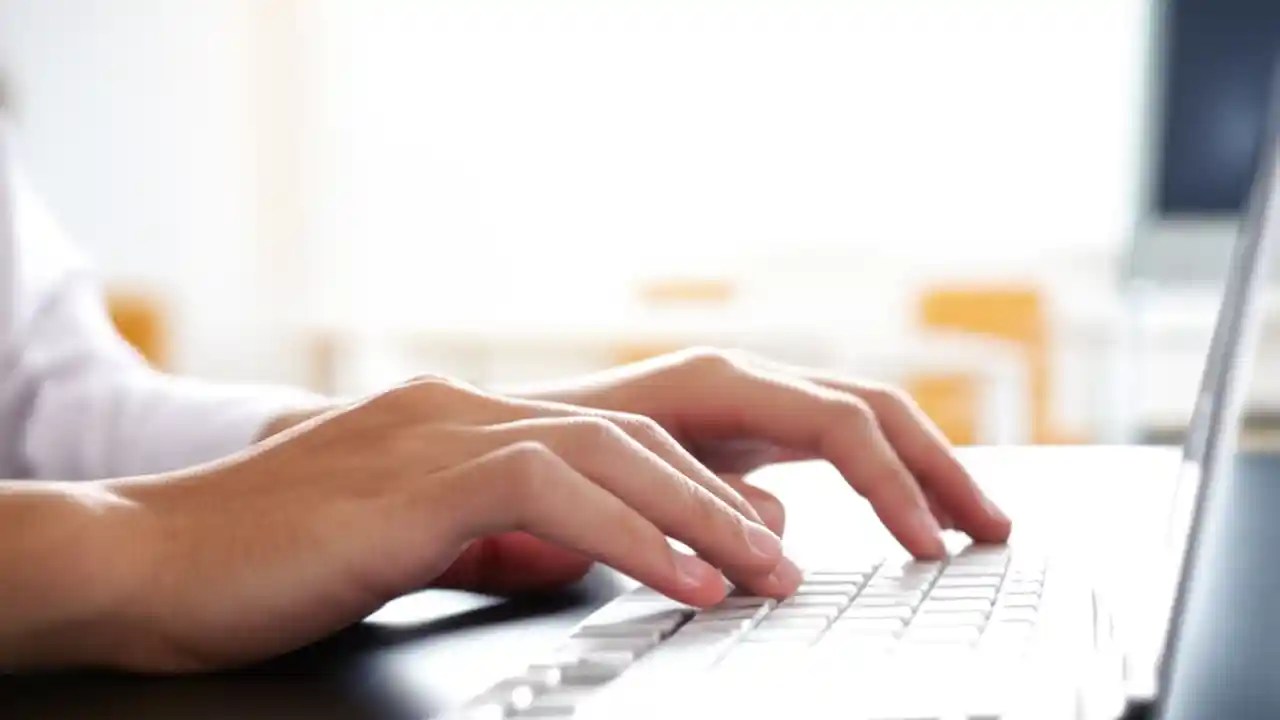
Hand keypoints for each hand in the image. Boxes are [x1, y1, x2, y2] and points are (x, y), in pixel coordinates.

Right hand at [105, 377, 791, 671]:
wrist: (144, 562)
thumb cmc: (270, 566)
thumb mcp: (409, 544)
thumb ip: (496, 538)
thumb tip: (580, 560)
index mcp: (463, 423)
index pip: (607, 436)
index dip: (691, 484)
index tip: (752, 535)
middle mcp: (463, 411)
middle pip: (630, 434)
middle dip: (719, 497)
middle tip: (786, 559)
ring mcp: (440, 434)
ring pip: (610, 451)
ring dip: (701, 516)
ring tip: (766, 575)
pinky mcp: (416, 479)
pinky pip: (554, 493)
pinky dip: (634, 537)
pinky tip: (686, 580)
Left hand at [518, 348, 1011, 558]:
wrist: (507, 433)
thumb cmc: (551, 456)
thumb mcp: (622, 483)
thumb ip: (702, 505)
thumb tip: (774, 543)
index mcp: (718, 382)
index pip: (840, 424)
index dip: (892, 484)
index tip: (928, 546)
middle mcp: (744, 378)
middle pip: (874, 409)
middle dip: (939, 469)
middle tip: (994, 532)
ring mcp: (750, 398)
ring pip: (865, 420)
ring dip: (924, 470)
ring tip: (974, 523)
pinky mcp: (748, 427)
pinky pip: (836, 442)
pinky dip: (883, 475)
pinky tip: (907, 513)